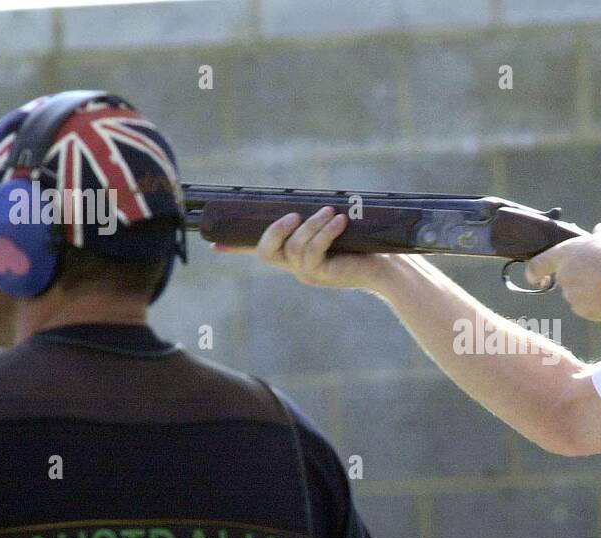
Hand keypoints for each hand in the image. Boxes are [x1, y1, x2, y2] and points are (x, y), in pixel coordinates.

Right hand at [211, 206, 388, 290]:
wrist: (388, 265)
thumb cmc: (362, 242)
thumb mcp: (333, 226)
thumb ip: (315, 217)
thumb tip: (310, 197)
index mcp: (292, 255)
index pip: (257, 251)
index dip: (234, 247)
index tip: (213, 245)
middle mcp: (295, 267)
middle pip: (265, 252)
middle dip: (275, 230)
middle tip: (293, 215)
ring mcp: (308, 273)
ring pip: (294, 249)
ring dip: (311, 226)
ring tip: (330, 212)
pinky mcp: (324, 275)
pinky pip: (315, 252)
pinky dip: (325, 234)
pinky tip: (339, 222)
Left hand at [524, 221, 600, 321]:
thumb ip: (600, 230)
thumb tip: (598, 234)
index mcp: (565, 255)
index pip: (535, 266)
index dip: (534, 272)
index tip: (539, 277)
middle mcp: (564, 277)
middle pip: (563, 279)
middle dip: (578, 276)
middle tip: (599, 270)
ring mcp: (572, 297)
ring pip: (576, 293)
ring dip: (588, 289)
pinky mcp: (584, 312)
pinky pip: (586, 306)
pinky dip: (596, 302)